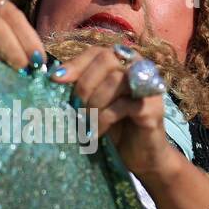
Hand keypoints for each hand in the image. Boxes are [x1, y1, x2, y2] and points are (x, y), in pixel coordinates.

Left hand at [47, 44, 178, 178]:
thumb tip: (55, 75)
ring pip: (116, 80)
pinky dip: (104, 119)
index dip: (76, 63)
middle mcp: (140, 69)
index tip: (56, 79)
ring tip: (86, 123)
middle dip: (85, 84)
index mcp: (124, 64)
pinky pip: (123, 106)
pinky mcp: (153, 108)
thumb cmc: (115, 127)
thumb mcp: (93, 104)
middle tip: (77, 108)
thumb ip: (82, 87)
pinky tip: (96, 133)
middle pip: (107, 59)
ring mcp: (149, 87)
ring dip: (94, 103)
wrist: (140, 156)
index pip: (97, 52)